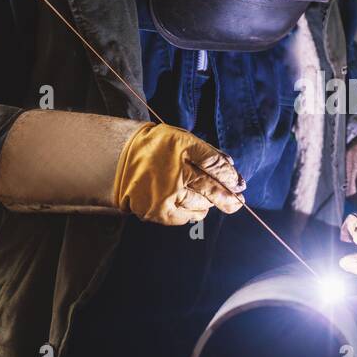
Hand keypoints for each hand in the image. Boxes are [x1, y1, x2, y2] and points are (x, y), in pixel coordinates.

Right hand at [113, 123, 244, 225]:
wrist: (116, 160)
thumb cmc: (153, 148)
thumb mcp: (179, 139)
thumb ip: (205, 151)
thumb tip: (230, 165)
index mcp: (181, 146)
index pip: (215, 163)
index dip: (231, 176)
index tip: (239, 183)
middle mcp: (175, 170)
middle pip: (212, 187)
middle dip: (229, 197)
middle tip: (239, 202)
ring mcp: (166, 192)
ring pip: (201, 204)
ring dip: (208, 204)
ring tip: (208, 201)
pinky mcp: (158, 210)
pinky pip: (185, 217)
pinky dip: (193, 213)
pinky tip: (194, 208)